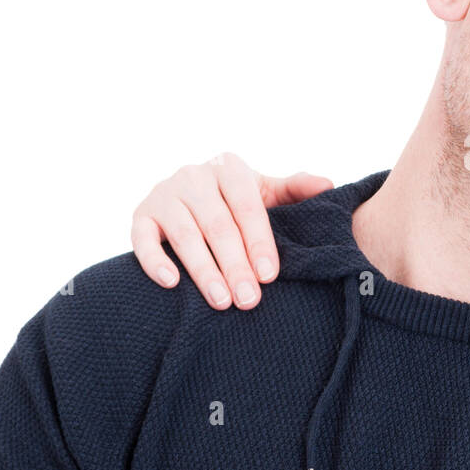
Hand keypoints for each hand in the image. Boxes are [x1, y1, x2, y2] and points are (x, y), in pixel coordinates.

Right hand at [130, 151, 332, 309]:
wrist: (190, 195)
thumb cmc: (236, 199)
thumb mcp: (265, 191)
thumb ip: (295, 189)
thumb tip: (329, 185)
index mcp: (228, 168)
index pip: (247, 207)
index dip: (258, 241)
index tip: (269, 275)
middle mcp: (193, 176)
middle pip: (217, 225)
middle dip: (234, 265)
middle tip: (249, 300)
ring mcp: (163, 194)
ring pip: (184, 234)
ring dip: (203, 270)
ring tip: (221, 301)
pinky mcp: (140, 214)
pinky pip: (141, 238)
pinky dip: (154, 261)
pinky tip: (172, 283)